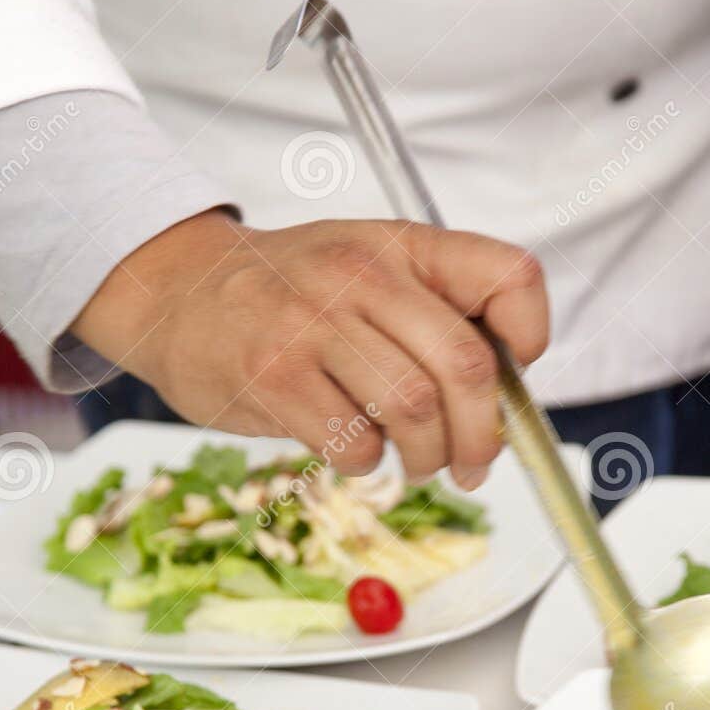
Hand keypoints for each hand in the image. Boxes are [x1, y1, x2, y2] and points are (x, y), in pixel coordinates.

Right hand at [72, 211, 548, 487]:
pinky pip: (355, 444)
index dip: (532, 333)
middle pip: (466, 368)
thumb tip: (505, 390)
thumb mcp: (369, 263)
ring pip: (415, 413)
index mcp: (402, 246)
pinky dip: (366, 463)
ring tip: (413, 463)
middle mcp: (363, 276)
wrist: (178, 291)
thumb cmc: (287, 290)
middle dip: (482, 436)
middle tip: (473, 463)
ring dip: (425, 458)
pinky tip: (353, 451)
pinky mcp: (275, 378)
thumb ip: (435, 307)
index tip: (519, 371)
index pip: (508, 275)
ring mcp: (315, 326)